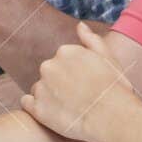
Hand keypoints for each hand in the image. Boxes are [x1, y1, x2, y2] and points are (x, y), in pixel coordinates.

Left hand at [20, 23, 136, 141]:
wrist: (112, 117)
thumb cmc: (114, 88)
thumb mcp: (108, 58)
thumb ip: (91, 40)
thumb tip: (80, 25)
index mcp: (65, 51)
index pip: (61, 62)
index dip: (73, 76)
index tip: (84, 87)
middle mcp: (48, 66)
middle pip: (49, 74)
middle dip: (59, 85)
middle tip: (78, 100)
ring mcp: (41, 87)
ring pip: (39, 89)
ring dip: (49, 97)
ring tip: (69, 109)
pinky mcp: (37, 108)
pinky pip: (27, 104)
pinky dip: (37, 108)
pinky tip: (52, 114)